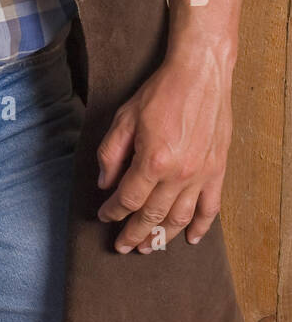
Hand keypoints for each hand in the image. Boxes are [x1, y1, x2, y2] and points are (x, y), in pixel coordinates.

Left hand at [95, 43, 233, 253]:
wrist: (200, 74)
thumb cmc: (161, 92)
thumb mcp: (125, 117)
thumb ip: (111, 153)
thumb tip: (105, 183)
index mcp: (152, 160)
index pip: (128, 198)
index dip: (113, 211)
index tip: (105, 216)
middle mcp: (178, 174)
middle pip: (152, 215)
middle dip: (134, 233)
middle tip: (123, 246)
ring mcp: (201, 175)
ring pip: (179, 218)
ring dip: (162, 236)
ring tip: (149, 247)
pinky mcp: (217, 171)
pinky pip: (210, 208)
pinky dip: (201, 227)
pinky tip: (191, 238)